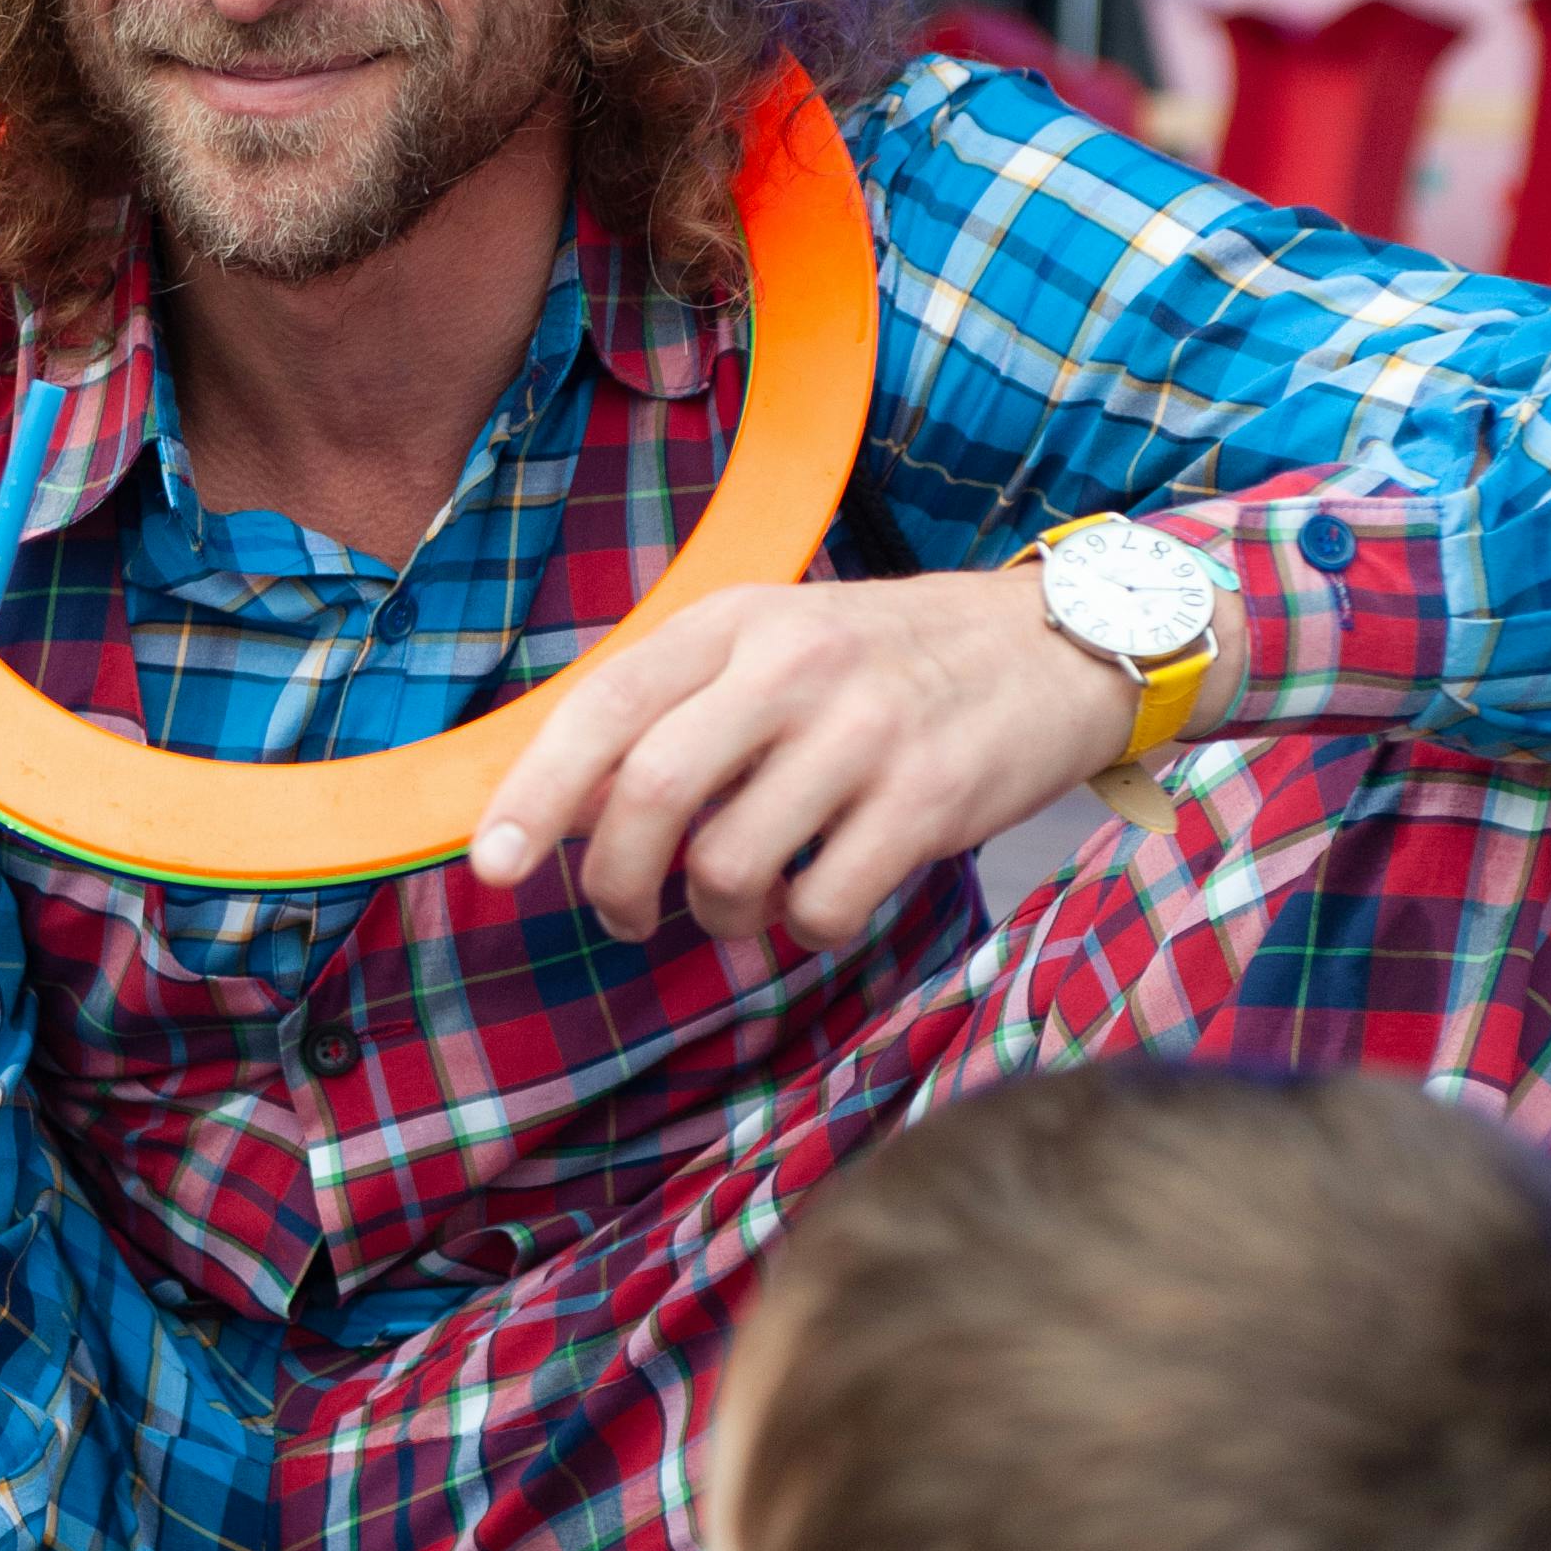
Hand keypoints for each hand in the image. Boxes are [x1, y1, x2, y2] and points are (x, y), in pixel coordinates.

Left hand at [470, 567, 1242, 947]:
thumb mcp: (776, 641)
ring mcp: (864, 733)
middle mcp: (793, 664)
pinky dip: (802, 932)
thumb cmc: (888, 662)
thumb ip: (679, 708)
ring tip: (742, 903)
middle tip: (624, 913)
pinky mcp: (928, 801)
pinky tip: (819, 906)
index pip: (605, 707)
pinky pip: (821, 905)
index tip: (494, 868)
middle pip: (651, 793)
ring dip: (718, 912)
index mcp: (736, 618)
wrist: (1055, 647)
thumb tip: (568, 817)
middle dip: (615, 880)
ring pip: (731, 863)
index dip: (536, 796)